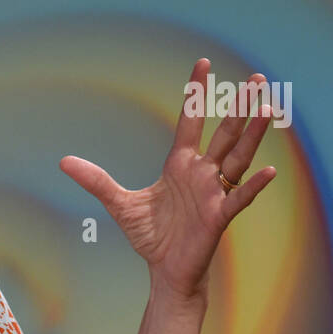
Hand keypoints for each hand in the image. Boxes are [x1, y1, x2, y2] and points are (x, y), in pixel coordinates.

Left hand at [58, 58, 277, 301]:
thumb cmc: (151, 236)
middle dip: (239, 106)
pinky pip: (239, 198)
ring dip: (253, 135)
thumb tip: (63, 162)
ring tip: (268, 109)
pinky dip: (253, 185)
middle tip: (257, 79)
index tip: (203, 63)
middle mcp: (202, 173)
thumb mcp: (119, 204)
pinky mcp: (219, 217)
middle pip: (224, 133)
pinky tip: (268, 170)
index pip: (190, 121)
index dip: (195, 94)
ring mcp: (213, 193)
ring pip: (237, 158)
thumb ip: (96, 181)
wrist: (165, 270)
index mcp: (180, 165)